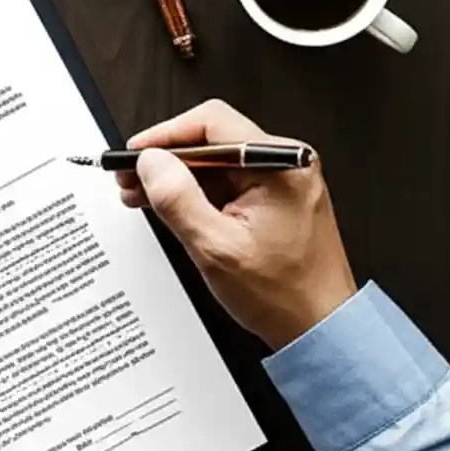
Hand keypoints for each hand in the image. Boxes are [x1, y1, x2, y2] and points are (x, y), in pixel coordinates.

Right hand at [117, 100, 356, 349]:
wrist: (319, 326)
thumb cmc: (284, 295)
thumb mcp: (216, 248)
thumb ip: (178, 199)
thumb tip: (151, 163)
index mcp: (280, 165)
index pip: (212, 123)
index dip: (165, 135)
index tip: (135, 154)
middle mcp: (287, 164)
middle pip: (212, 141)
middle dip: (166, 160)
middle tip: (130, 177)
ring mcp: (282, 181)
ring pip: (216, 163)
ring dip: (177, 178)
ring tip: (141, 194)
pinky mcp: (275, 199)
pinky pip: (228, 183)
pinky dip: (196, 193)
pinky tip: (170, 206)